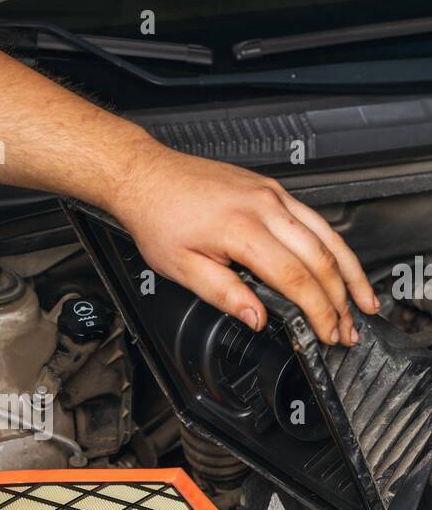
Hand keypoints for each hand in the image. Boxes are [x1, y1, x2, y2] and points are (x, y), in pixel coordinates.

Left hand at [111, 140, 378, 345]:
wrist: (147, 176)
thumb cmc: (158, 216)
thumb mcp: (181, 267)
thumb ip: (224, 294)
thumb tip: (257, 318)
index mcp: (241, 229)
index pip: (295, 279)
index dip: (317, 312)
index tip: (326, 333)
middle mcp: (264, 206)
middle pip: (321, 258)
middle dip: (341, 299)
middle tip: (348, 329)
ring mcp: (272, 194)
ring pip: (327, 235)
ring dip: (350, 272)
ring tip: (363, 302)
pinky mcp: (272, 189)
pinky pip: (314, 219)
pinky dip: (335, 245)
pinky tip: (343, 264)